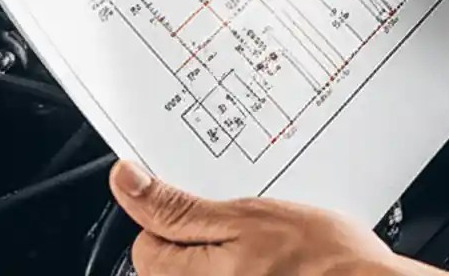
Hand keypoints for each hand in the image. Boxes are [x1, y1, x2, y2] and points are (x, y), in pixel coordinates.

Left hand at [109, 160, 446, 275]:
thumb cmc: (323, 260)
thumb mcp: (245, 216)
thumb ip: (178, 207)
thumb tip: (126, 181)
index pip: (145, 242)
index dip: (175, 216)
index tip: (208, 208)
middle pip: (171, 264)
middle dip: (202, 240)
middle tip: (248, 230)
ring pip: (205, 271)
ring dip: (228, 256)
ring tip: (270, 251)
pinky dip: (250, 268)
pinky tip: (278, 267)